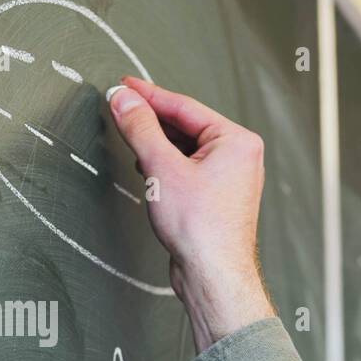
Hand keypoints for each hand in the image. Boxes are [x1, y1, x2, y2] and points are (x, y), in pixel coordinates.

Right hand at [107, 77, 274, 351]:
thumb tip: (123, 100)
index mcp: (236, 140)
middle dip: (152, 120)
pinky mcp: (216, 199)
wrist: (213, 275)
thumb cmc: (201, 228)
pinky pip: (187, 169)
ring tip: (131, 138)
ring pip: (186, 149)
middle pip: (186, 126)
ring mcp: (229, 179)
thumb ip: (140, 129)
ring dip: (156, 144)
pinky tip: (148, 169)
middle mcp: (239, 157)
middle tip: (121, 108)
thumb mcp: (161, 168)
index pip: (185, 107)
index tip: (124, 86)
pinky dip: (165, 165)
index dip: (149, 95)